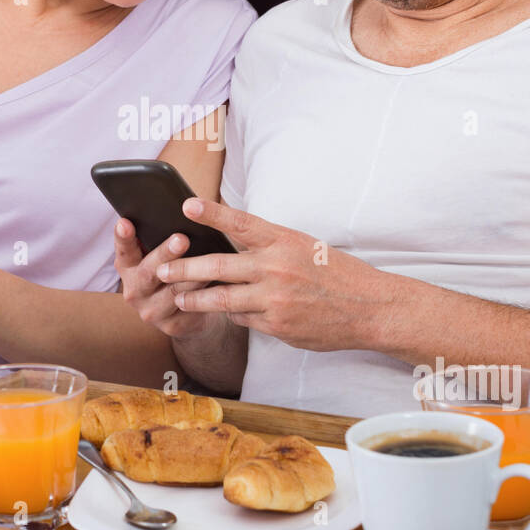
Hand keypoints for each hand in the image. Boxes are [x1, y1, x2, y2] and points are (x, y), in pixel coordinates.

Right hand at [112, 218, 213, 338]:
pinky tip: (218, 282)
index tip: (125, 223)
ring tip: (211, 260)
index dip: (123, 237)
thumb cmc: (173, 271)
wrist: (185, 312)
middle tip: (181, 239)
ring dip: (193, 275)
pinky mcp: (171, 325)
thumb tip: (181, 213)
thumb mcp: (160, 256)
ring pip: (174, 290)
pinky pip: (190, 306)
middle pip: (149, 272)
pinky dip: (205, 293)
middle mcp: (134, 290)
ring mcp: (151, 310)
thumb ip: (159, 239)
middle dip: (165, 254)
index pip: (123, 250)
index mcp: (128, 267)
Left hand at [154, 198, 392, 351]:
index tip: (186, 204)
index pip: (241, 222)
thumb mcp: (304, 245)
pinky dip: (232, 314)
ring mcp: (275, 298)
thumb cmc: (336, 273)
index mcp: (283, 240)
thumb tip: (233, 244)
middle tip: (162, 269)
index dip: (212, 212)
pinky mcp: (276, 324)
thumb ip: (269, 245)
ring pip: (222, 298)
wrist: (368, 308)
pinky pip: (242, 319)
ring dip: (195, 298)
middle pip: (218, 266)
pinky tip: (225, 312)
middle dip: (184, 268)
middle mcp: (276, 267)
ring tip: (178, 297)